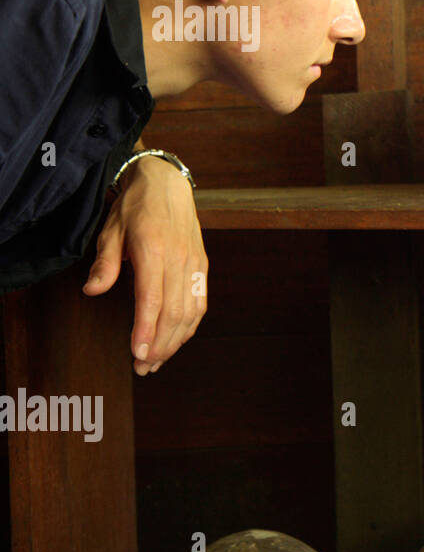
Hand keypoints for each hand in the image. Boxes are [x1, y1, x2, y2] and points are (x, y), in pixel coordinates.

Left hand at [82, 156, 207, 374]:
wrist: (167, 184)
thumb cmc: (135, 208)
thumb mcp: (110, 230)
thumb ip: (104, 263)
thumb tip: (92, 291)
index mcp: (154, 250)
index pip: (152, 299)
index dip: (145, 330)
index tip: (137, 354)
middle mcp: (180, 259)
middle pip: (174, 312)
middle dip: (159, 344)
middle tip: (142, 367)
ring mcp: (195, 264)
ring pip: (191, 312)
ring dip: (175, 341)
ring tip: (156, 361)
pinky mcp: (202, 267)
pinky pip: (200, 303)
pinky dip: (189, 326)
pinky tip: (176, 340)